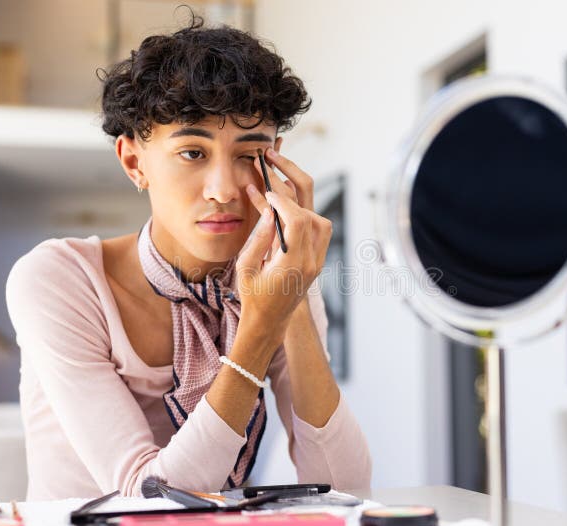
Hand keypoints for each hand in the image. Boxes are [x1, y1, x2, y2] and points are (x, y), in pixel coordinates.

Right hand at [235, 149, 331, 328]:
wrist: (269, 323)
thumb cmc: (253, 299)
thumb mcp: (246, 267)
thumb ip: (259, 237)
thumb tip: (269, 208)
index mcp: (294, 263)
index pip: (297, 220)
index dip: (282, 199)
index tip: (265, 185)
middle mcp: (311, 260)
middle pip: (313, 214)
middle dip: (294, 183)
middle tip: (273, 160)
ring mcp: (316, 260)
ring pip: (320, 219)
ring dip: (301, 199)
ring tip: (278, 181)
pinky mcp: (315, 259)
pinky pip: (317, 229)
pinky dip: (303, 212)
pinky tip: (283, 203)